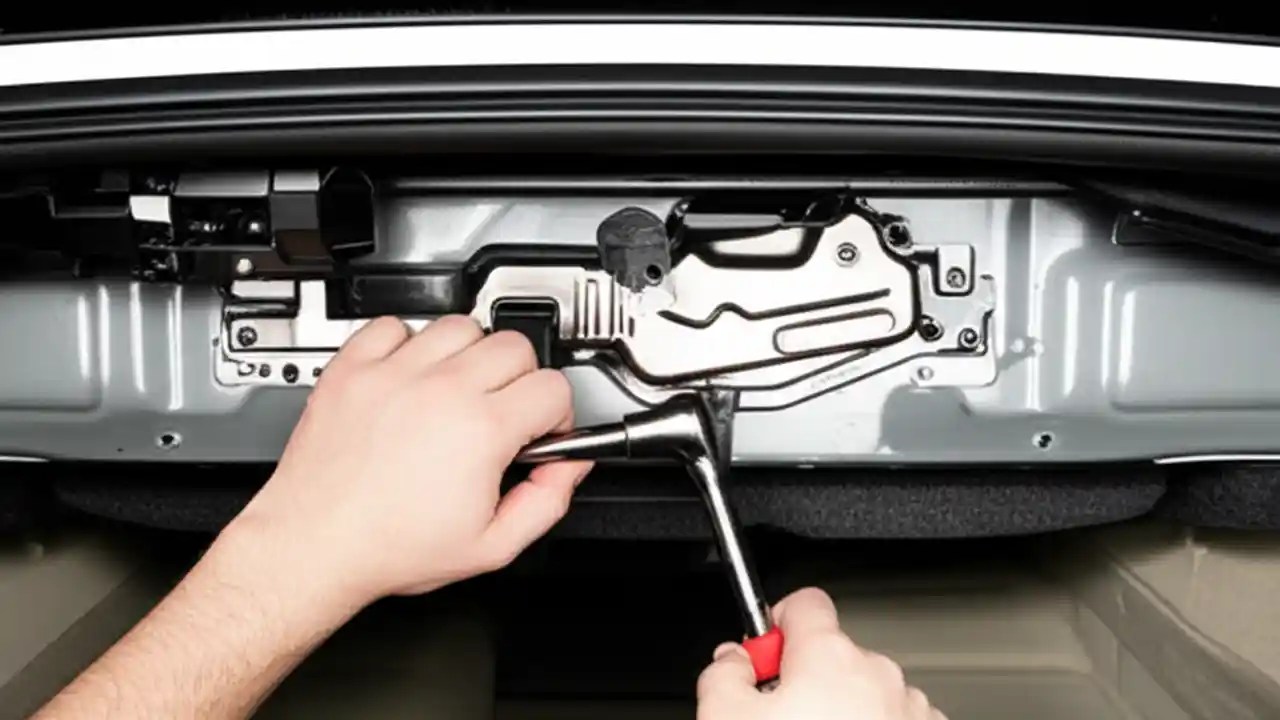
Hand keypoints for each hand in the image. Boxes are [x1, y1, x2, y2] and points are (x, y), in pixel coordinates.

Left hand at [227, 315, 591, 606]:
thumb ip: (547, 502)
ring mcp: (392, 375)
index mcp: (480, 431)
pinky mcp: (352, 370)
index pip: (552, 387)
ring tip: (458, 390)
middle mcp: (438, 392)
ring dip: (469, 355)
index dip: (557, 413)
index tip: (541, 428)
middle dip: (521, 379)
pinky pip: (393, 325)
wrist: (313, 546)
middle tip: (504, 410)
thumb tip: (570, 467)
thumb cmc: (389, 548)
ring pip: (459, 326)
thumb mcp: (491, 547)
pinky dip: (407, 343)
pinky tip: (411, 377)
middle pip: (514, 346)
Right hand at [697, 588, 945, 719]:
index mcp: (829, 656)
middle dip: (807, 682)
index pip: (805, 604)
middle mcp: (878, 675)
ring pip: (865, 694)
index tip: (764, 655)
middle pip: (833, 655)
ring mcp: (909, 712)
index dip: (777, 626)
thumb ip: (723, 675)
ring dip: (843, 713)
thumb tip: (731, 660)